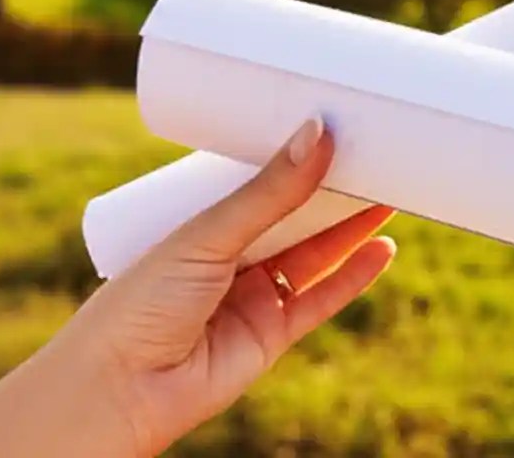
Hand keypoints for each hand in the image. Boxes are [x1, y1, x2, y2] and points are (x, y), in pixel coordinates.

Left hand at [66, 116, 396, 454]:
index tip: (336, 125)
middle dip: (334, 189)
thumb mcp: (208, 233)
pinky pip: (323, 299)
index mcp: (205, 222)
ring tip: (393, 193)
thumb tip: (320, 132)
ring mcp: (254, 295)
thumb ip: (270, 191)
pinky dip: (355, 275)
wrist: (121, 387)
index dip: (296, 157)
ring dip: (352, 228)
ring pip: (315, 254)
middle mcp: (232, 256)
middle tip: (377, 154)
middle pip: (295, 217)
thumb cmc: (142, 300)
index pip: (260, 181)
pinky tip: (383, 250)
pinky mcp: (272, 333)